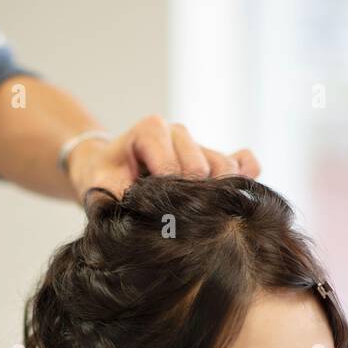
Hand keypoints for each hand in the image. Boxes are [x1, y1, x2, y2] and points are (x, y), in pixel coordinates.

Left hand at [66, 114, 260, 204]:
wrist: (109, 171)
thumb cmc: (105, 180)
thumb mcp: (102, 186)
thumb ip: (119, 194)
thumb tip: (147, 214)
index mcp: (152, 130)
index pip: (174, 166)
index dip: (168, 194)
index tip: (157, 213)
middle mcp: (179, 132)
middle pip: (204, 168)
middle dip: (192, 197)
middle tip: (175, 217)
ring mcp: (200, 144)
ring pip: (226, 169)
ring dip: (215, 194)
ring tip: (194, 213)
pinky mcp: (216, 158)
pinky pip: (246, 163)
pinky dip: (245, 179)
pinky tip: (232, 199)